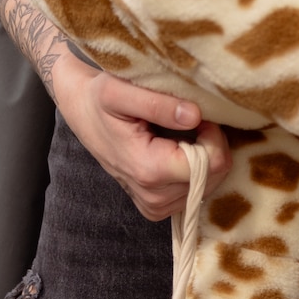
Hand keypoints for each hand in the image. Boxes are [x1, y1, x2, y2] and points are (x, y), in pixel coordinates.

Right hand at [49, 57, 228, 220]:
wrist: (84, 114)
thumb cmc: (100, 100)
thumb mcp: (120, 91)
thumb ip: (157, 103)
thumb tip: (195, 115)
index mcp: (148, 170)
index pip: (211, 163)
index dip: (213, 134)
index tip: (198, 113)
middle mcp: (154, 197)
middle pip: (215, 175)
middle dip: (211, 144)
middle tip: (189, 119)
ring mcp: (156, 206)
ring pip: (210, 184)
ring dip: (204, 155)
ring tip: (179, 132)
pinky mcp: (158, 207)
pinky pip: (197, 191)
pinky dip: (196, 168)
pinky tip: (177, 148)